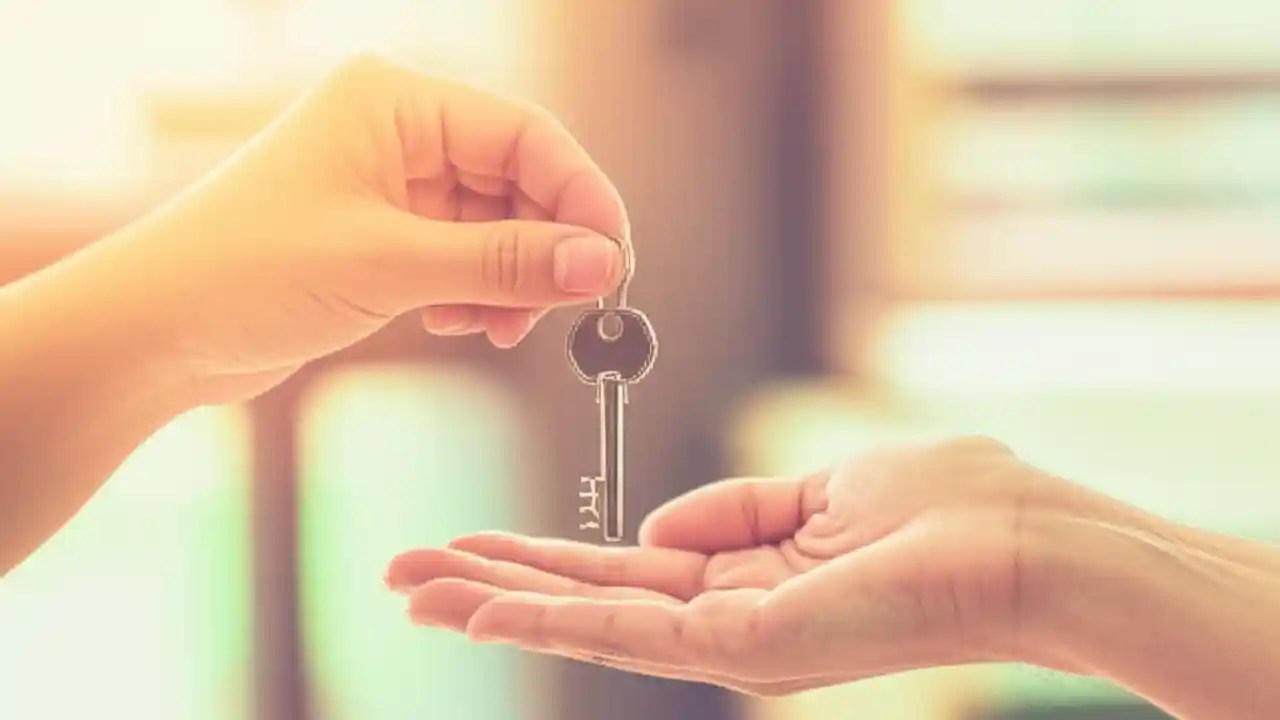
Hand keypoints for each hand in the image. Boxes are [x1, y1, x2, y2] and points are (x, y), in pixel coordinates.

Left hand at [104, 54, 626, 402]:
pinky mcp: (382, 239)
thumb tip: (600, 263)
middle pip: (517, 181)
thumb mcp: (391, 264)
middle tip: (570, 306)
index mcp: (394, 101)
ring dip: (514, 280)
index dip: (580, 194)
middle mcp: (397, 133)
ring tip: (504, 328)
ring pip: (495, 226)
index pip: (525, 134)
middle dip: (546, 247)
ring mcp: (389, 187)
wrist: (154, 334)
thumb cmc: (246, 271)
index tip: (614, 258)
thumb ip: (504, 261)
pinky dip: (478, 295)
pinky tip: (464, 328)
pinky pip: (463, 258)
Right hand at [386, 437, 1053, 694]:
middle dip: (491, 583)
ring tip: (412, 589)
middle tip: (400, 572)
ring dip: (495, 602)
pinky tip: (485, 604)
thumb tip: (655, 527)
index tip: (468, 539)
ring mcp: (728, 638)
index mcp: (744, 574)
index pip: (619, 566)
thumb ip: (733, 509)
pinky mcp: (742, 647)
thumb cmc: (944, 506)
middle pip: (584, 598)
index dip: (540, 554)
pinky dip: (549, 616)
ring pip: (587, 621)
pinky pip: (628, 631)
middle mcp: (723, 617)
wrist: (1019, 541)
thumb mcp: (819, 488)